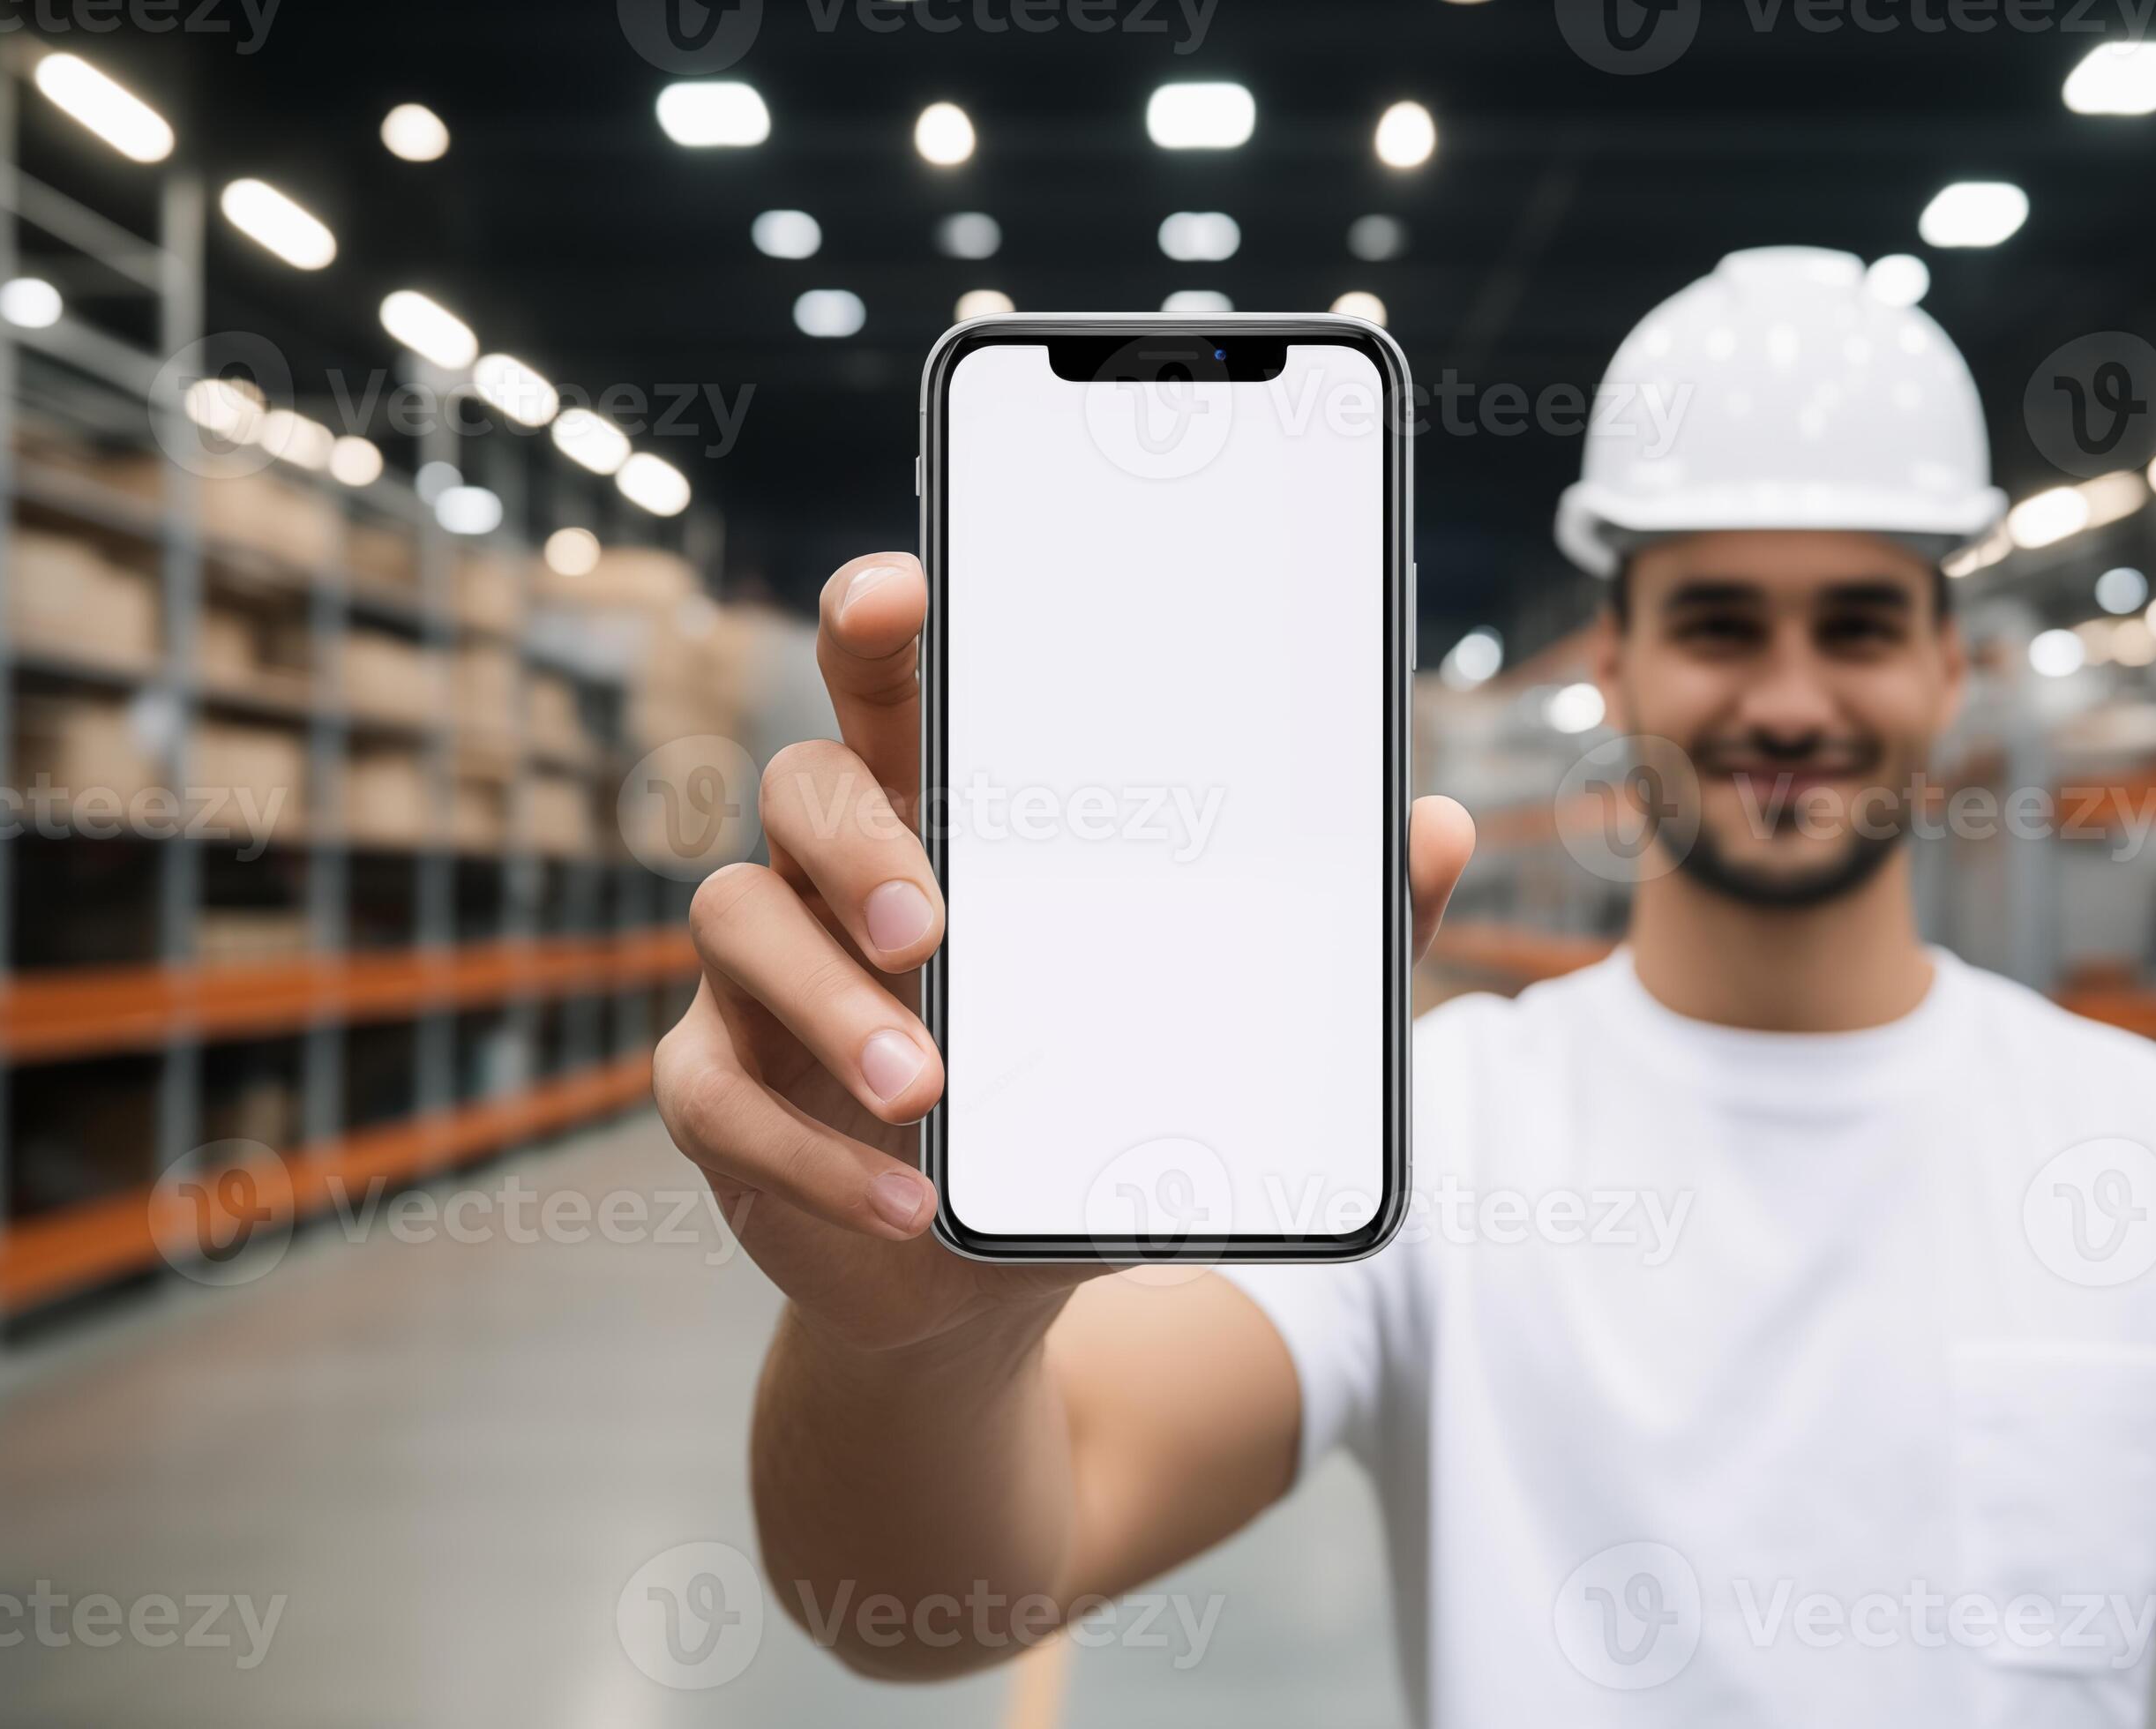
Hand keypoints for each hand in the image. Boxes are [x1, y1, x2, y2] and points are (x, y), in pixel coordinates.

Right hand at [652, 551, 1475, 1356]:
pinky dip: (812, 1156)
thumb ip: (1319, 930)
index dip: (878, 621)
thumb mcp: (1203, 1024)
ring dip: (829, 1006)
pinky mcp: (721, 1093)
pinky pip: (716, 1099)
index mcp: (942, 817)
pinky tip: (907, 1204)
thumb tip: (1439, 829)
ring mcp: (760, 981)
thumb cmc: (1085, 1107)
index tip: (898, 590)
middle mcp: (834, 875)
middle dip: (856, 844)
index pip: (889, 685)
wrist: (983, 1274)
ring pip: (736, 924)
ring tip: (930, 1090)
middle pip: (798, 784)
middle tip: (935, 928)